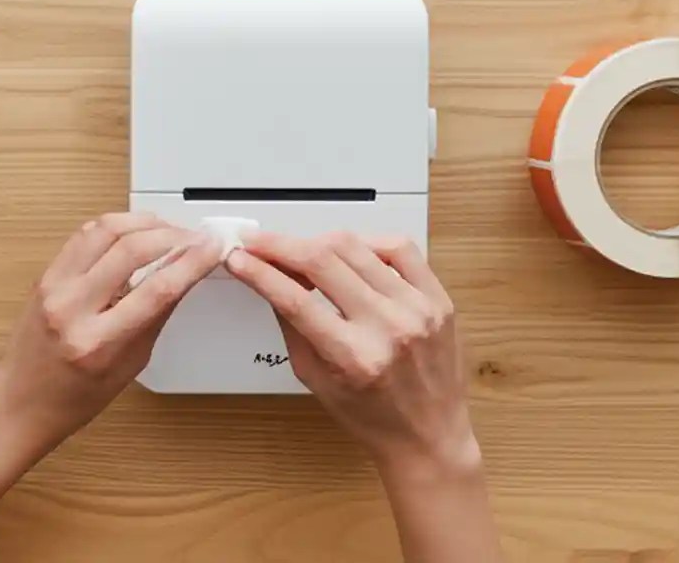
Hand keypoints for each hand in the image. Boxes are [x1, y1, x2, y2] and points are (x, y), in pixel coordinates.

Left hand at [0, 212, 221, 450]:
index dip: (192, 262)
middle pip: (131, 250)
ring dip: (142, 222)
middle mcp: (71, 309)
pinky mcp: (45, 276)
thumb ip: (157, 315)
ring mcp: (53, 288)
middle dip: (172, 235)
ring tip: (167, 229)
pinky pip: (83, 236)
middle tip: (194, 236)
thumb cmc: (75, 395)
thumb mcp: (132, 364)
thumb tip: (185, 275)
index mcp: (98, 343)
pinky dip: (114, 226)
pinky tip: (133, 231)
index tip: (211, 248)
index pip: (157, 290)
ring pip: (104, 230)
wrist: (23, 401)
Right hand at [226, 232, 478, 476]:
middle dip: (280, 245)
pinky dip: (368, 241)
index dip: (260, 271)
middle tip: (259, 243)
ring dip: (318, 240)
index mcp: (354, 357)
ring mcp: (417, 310)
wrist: (429, 437)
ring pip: (357, 247)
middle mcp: (389, 328)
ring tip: (300, 249)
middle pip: (322, 261)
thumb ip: (292, 326)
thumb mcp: (315, 380)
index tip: (240, 257)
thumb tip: (271, 281)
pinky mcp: (438, 300)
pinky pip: (400, 248)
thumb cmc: (373, 418)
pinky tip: (351, 250)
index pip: (294, 298)